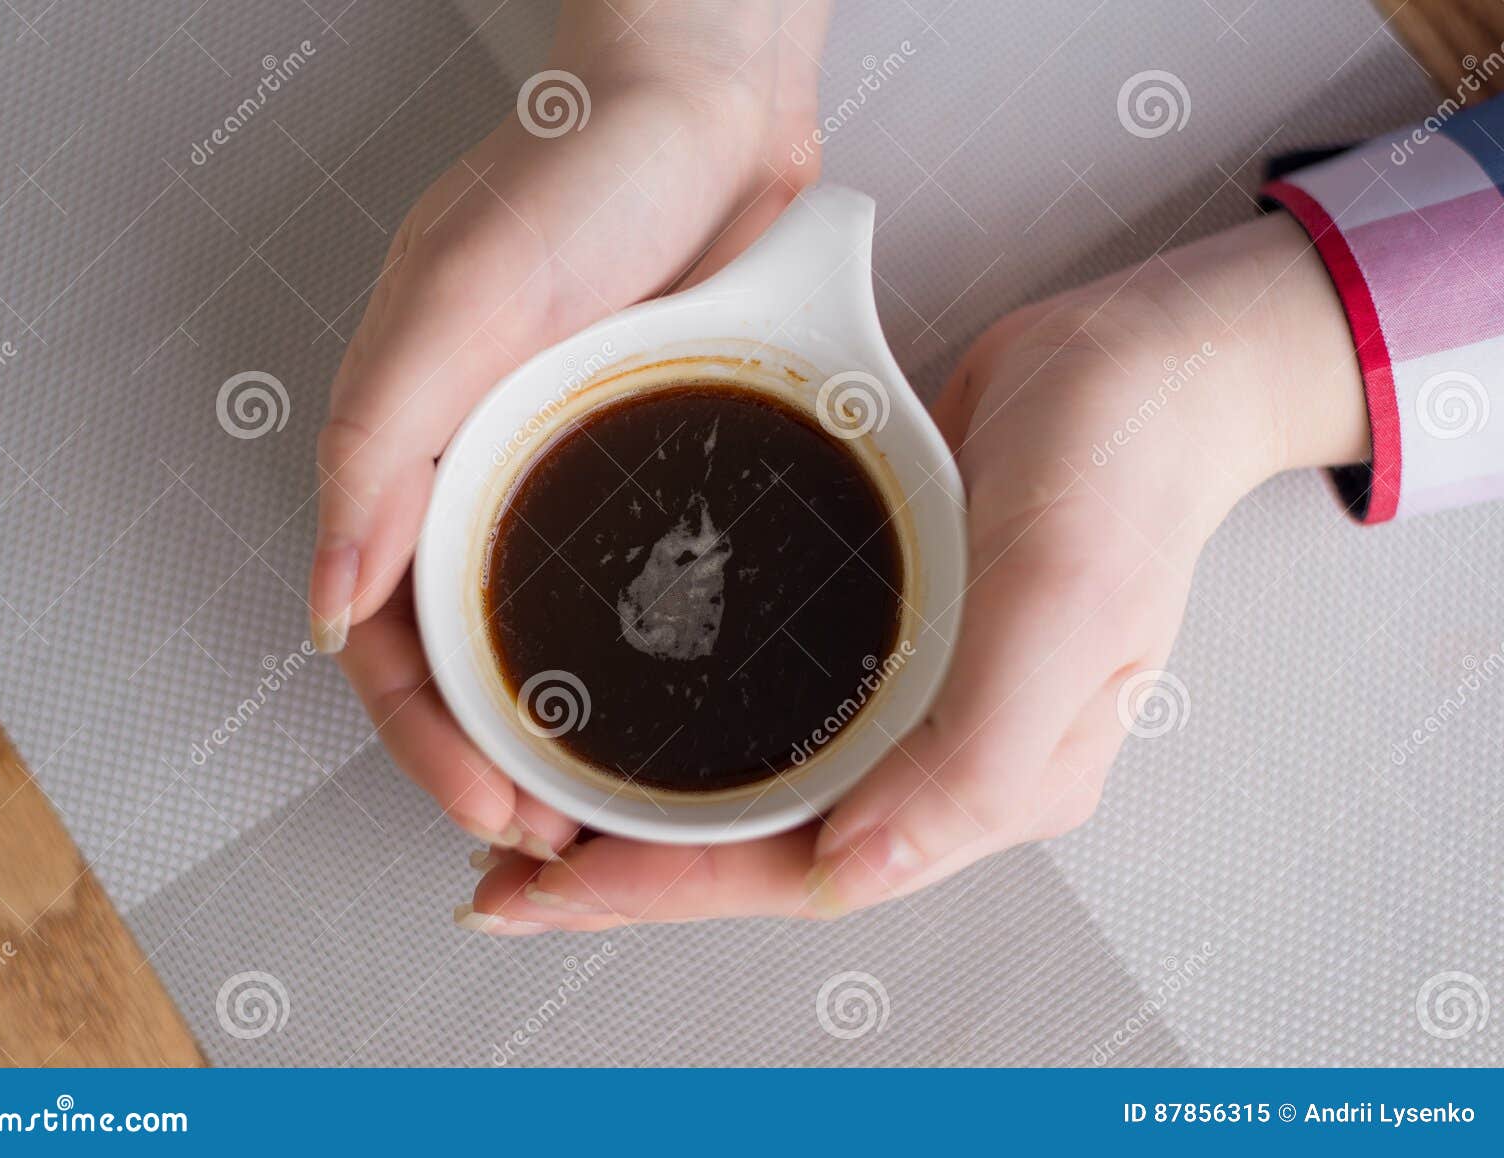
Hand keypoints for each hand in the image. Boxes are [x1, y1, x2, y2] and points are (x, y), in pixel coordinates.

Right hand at [310, 2, 829, 862]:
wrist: (706, 118)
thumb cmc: (573, 179)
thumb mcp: (456, 304)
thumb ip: (380, 447)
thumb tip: (334, 606)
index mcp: (409, 459)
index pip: (390, 638)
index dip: (427, 743)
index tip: (489, 810)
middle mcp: (477, 484)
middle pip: (459, 663)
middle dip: (489, 767)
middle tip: (552, 838)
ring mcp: (558, 486)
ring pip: (534, 645)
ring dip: (554, 737)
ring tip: (600, 810)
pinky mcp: (638, 474)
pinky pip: (613, 593)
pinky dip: (622, 667)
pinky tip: (660, 715)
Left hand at [466, 212, 1371, 931]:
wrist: (1138, 365)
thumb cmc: (1120, 471)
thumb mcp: (1064, 603)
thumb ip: (973, 759)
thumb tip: (848, 877)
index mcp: (986, 780)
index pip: (800, 866)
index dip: (670, 886)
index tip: (555, 886)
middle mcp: (937, 756)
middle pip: (759, 843)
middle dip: (630, 869)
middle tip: (505, 880)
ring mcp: (907, 700)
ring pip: (751, 786)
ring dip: (643, 812)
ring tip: (531, 818)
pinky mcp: (880, 636)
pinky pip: (764, 708)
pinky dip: (680, 729)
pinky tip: (614, 718)